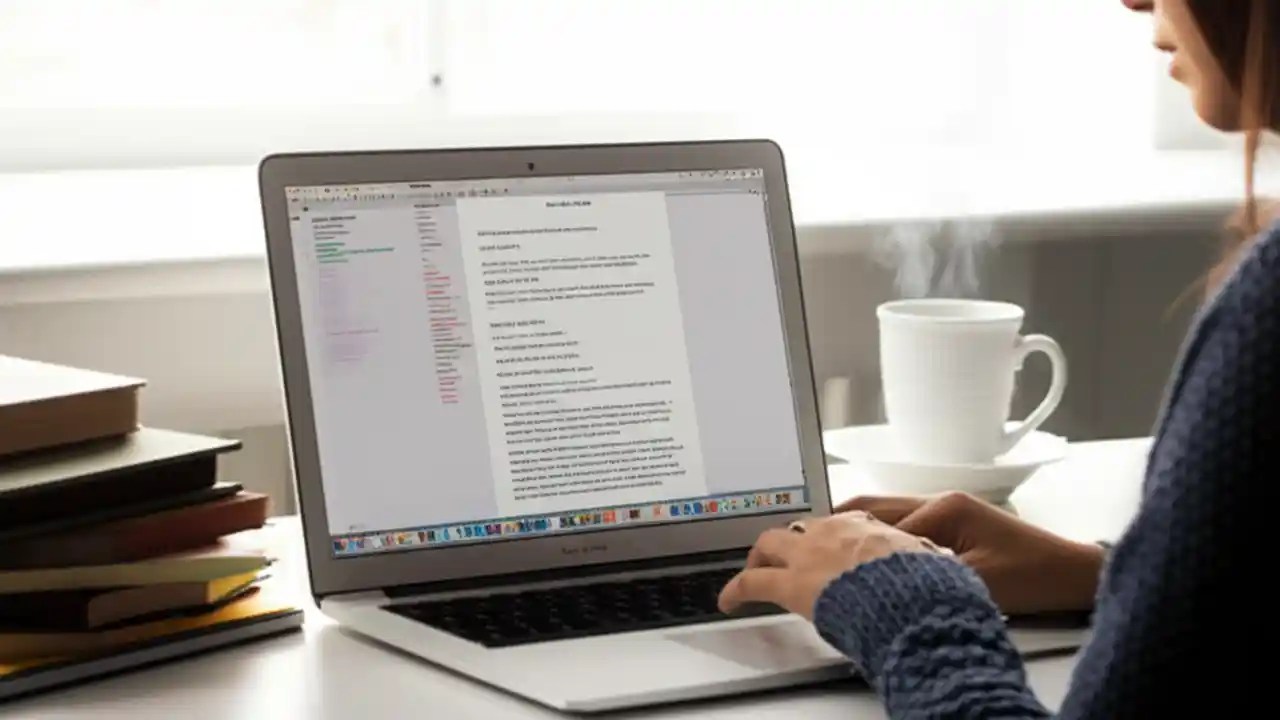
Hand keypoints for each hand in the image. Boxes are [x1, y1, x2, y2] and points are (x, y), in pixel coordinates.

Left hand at [717, 511, 946, 619]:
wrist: (910, 597)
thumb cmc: (925, 586)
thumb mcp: (931, 564)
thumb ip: (925, 561)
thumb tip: (940, 567)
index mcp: (867, 528)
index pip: (841, 525)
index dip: (830, 537)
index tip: (830, 545)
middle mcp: (833, 532)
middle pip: (800, 528)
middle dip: (788, 541)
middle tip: (782, 555)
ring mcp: (808, 553)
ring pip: (770, 544)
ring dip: (759, 557)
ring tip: (751, 570)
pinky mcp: (790, 582)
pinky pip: (752, 582)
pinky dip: (734, 591)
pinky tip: (727, 601)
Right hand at [835, 492, 1104, 614]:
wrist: (1073, 573)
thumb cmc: (1033, 576)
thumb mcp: (975, 582)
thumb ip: (926, 575)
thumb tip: (881, 578)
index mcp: (943, 509)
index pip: (880, 528)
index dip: (848, 547)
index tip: (818, 558)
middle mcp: (938, 500)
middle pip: (871, 507)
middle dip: (835, 524)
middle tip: (800, 540)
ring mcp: (944, 508)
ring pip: (883, 513)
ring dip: (853, 528)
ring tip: (820, 545)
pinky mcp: (950, 522)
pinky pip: (900, 524)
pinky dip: (876, 535)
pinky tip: (862, 552)